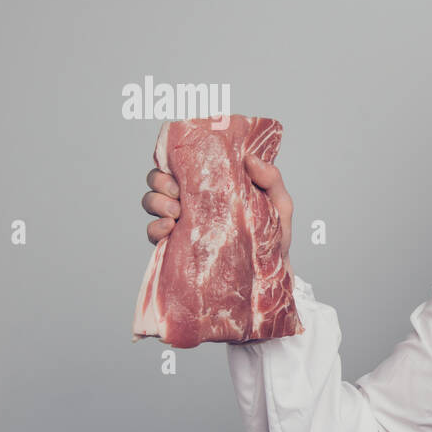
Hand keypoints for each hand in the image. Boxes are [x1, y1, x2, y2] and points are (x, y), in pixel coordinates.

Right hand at [141, 155, 292, 259]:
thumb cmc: (274, 236)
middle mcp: (192, 200)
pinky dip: (155, 227)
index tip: (179, 161)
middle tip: (177, 190)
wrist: (270, 274)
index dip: (173, 157)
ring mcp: (181, 221)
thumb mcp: (280, 205)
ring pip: (151, 201)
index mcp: (212, 183)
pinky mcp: (175, 244)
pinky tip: (169, 227)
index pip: (182, 162)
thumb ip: (271, 180)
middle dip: (160, 180)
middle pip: (159, 178)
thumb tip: (250, 159)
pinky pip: (153, 232)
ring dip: (157, 202)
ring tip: (175, 211)